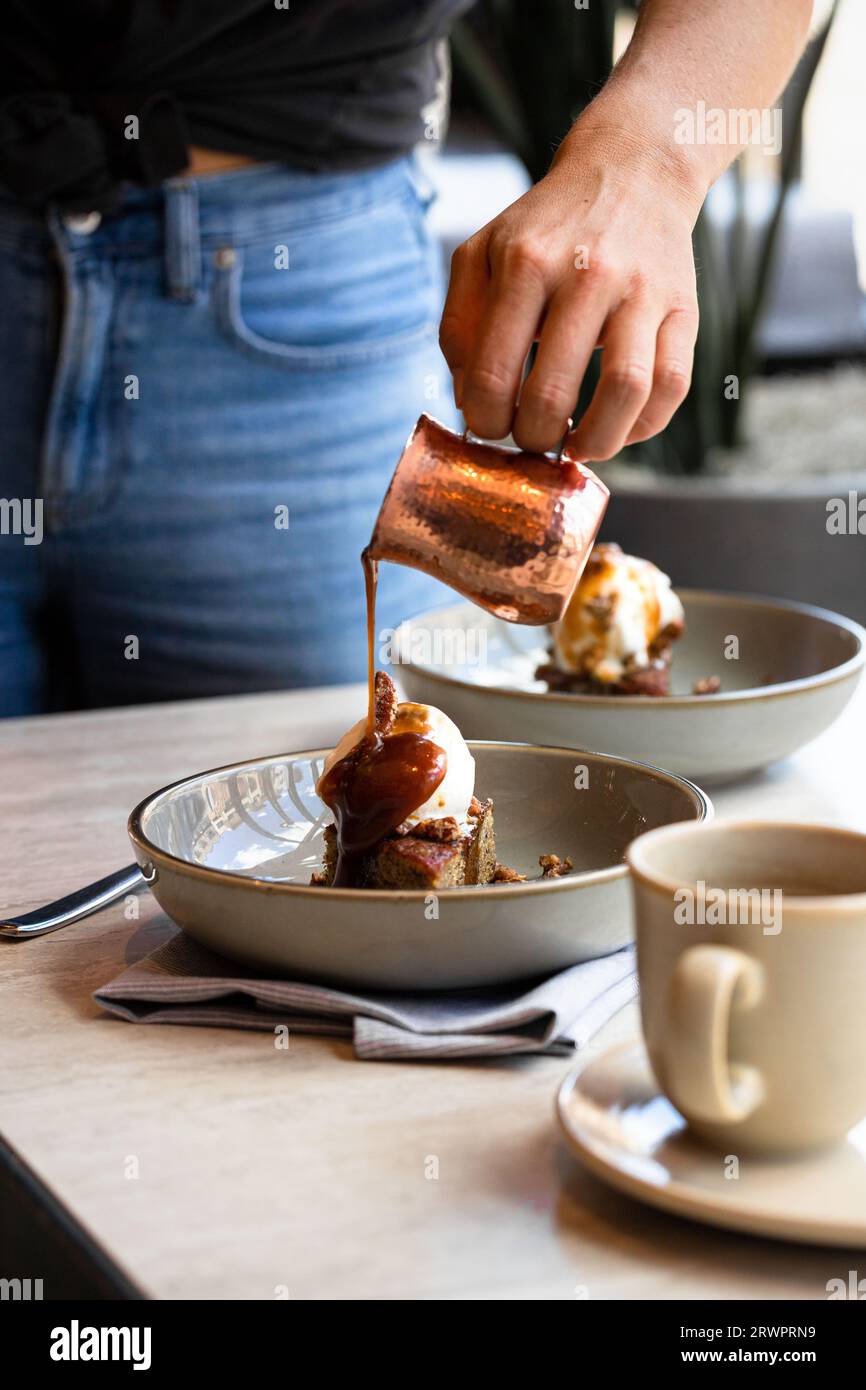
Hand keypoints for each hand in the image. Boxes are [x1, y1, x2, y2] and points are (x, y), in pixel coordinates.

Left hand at [439, 123, 703, 460]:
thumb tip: (468, 401)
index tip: (489, 427)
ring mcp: (642, 292)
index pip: (492, 375)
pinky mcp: (685, 309)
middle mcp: (587, 274)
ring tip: (576, 449)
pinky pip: (672, 386)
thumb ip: (460, 325)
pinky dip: (643, 426)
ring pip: (625, 393)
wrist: (633, 170)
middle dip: (533, 438)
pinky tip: (617, 428)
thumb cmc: (547, 227)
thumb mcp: (483, 254)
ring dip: (595, 443)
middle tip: (530, 441)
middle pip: (552, 395)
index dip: (485, 420)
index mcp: (525, 263)